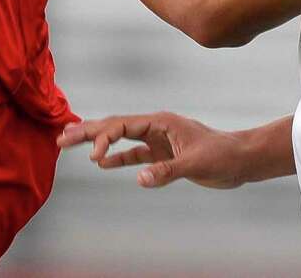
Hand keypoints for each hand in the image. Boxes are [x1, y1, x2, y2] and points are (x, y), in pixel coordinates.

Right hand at [58, 112, 248, 188]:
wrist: (238, 161)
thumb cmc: (220, 156)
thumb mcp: (195, 163)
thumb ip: (166, 171)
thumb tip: (139, 179)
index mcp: (160, 122)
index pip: (124, 124)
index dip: (104, 136)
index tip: (93, 155)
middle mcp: (154, 127)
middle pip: (115, 126)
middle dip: (88, 131)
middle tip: (61, 137)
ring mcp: (157, 141)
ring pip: (120, 140)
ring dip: (98, 143)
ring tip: (71, 144)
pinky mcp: (162, 155)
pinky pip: (133, 155)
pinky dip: (117, 158)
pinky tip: (102, 163)